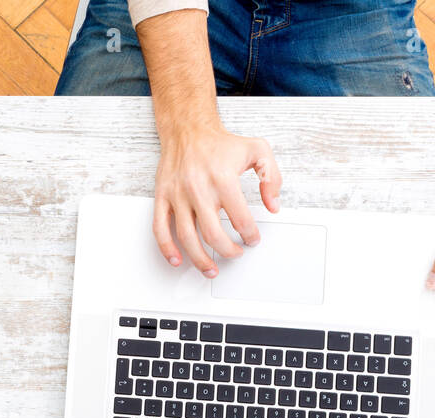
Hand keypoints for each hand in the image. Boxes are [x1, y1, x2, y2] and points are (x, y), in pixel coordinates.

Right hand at [152, 124, 281, 276]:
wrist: (188, 130)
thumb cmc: (220, 143)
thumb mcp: (258, 150)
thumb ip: (271, 177)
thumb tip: (273, 205)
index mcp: (223, 179)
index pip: (240, 218)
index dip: (250, 234)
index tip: (252, 239)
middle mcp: (198, 188)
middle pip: (213, 234)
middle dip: (228, 250)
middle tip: (235, 253)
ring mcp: (178, 195)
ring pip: (187, 237)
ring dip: (200, 258)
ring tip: (211, 269)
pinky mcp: (163, 197)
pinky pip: (161, 228)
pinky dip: (167, 248)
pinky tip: (177, 260)